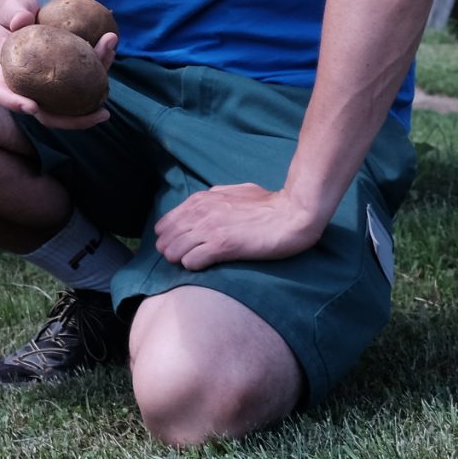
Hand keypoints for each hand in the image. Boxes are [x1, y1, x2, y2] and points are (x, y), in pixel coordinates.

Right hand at [0, 5, 118, 130]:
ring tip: (111, 83)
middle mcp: (24, 86)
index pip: (1, 95)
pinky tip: (110, 50)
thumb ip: (13, 12)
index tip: (32, 106)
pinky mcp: (63, 77)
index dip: (15, 105)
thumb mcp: (8, 6)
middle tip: (99, 115)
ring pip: (66, 103)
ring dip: (92, 97)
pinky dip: (97, 68)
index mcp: (4, 74)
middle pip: (43, 112)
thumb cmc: (9, 11)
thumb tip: (23, 21)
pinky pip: (80, 80)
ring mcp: (45, 85)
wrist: (20, 13)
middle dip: (72, 120)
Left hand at [154, 183, 329, 268]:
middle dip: (172, 252)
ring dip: (182, 261)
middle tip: (187, 259)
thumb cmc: (269, 203)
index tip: (182, 246)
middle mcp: (199, 213)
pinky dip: (195, 267)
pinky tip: (207, 265)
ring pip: (173, 252)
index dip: (170, 238)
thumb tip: (205, 201)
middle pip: (164, 240)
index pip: (164, 224)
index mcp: (200, 200)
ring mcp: (209, 229)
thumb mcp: (235, 191)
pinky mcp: (222, 246)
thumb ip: (215, 196)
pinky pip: (191, 262)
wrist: (293, 212)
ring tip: (197, 263)